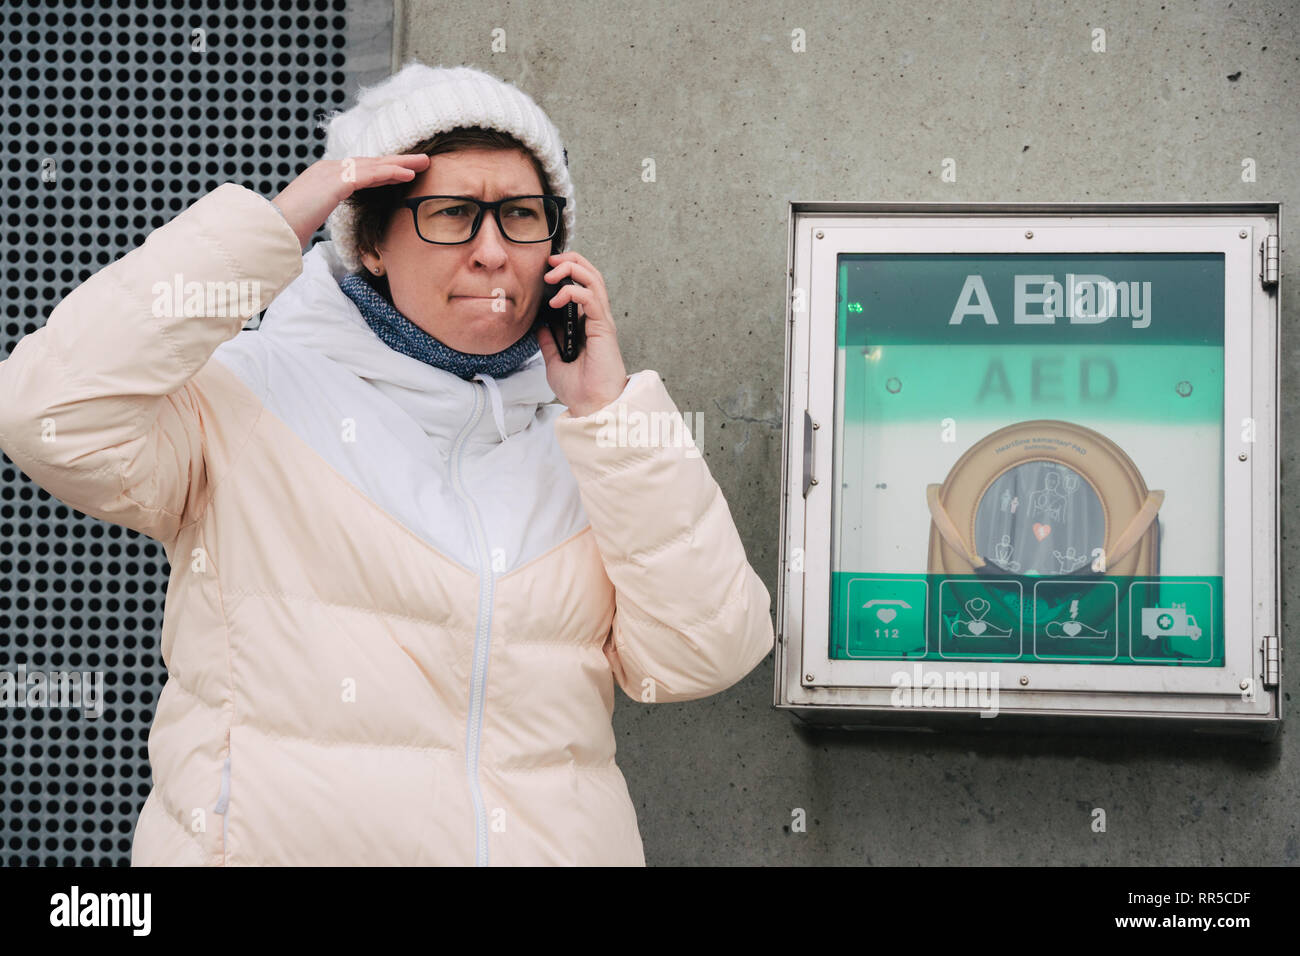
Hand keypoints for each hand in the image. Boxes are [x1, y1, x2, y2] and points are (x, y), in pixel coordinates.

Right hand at [270, 153, 430, 249]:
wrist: (271, 229)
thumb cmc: (286, 230)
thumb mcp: (308, 219)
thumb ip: (319, 215)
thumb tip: (321, 226)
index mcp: (322, 177)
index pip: (359, 169)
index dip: (382, 169)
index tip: (402, 170)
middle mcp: (327, 169)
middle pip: (370, 162)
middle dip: (397, 161)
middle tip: (421, 160)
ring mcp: (331, 173)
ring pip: (373, 165)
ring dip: (401, 164)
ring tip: (424, 163)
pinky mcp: (336, 182)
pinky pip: (369, 175)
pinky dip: (390, 173)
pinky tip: (407, 175)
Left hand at [537, 252, 628, 417]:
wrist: (592, 406)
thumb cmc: (580, 389)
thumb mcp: (554, 362)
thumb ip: (549, 343)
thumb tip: (540, 327)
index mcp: (587, 324)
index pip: (581, 286)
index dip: (566, 272)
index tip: (545, 271)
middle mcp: (596, 319)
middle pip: (591, 275)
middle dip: (571, 261)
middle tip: (550, 261)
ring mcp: (601, 322)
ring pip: (594, 280)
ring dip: (573, 269)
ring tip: (552, 273)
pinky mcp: (603, 328)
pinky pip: (591, 298)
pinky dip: (573, 291)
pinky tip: (557, 298)